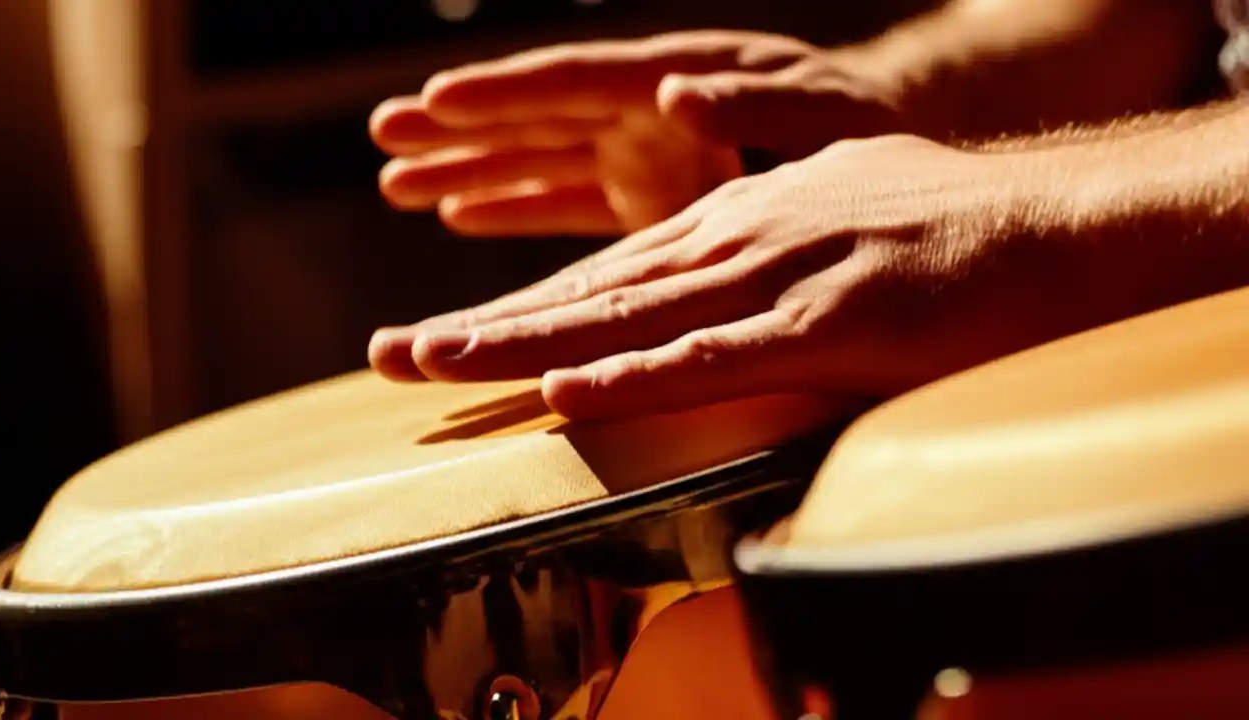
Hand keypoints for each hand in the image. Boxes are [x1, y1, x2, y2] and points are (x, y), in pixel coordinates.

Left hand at [369, 134, 1103, 417]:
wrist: (1049, 222)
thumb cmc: (940, 222)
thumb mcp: (826, 201)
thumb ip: (757, 208)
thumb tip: (704, 226)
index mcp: (730, 224)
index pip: (603, 275)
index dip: (518, 310)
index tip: (444, 341)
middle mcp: (732, 242)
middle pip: (587, 295)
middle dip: (483, 327)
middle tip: (389, 355)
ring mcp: (773, 279)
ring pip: (625, 320)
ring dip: (523, 344)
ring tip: (434, 362)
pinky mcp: (826, 323)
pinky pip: (716, 359)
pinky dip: (638, 376)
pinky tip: (570, 392)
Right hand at [370, 31, 909, 235]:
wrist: (891, 149)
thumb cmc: (864, 127)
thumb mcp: (824, 113)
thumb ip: (754, 107)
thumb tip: (671, 94)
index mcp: (680, 81)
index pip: (576, 81)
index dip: (506, 93)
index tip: (436, 100)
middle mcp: (646, 111)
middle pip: (538, 116)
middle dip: (463, 127)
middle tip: (385, 134)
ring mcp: (642, 153)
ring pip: (539, 158)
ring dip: (471, 168)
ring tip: (397, 181)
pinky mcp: (649, 194)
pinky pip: (568, 199)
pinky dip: (517, 205)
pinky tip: (462, 213)